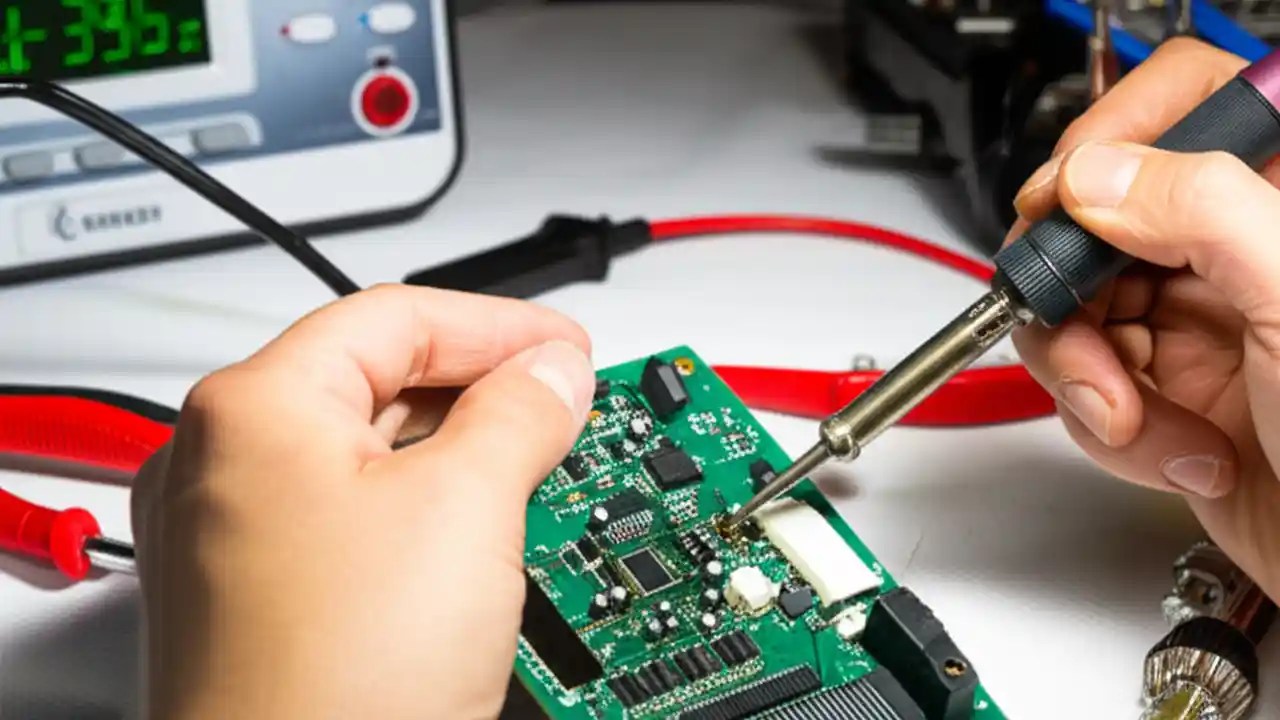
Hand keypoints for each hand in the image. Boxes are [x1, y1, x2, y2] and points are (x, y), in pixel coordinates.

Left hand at [130, 285, 594, 718]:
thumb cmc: (334, 687)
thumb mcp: (466, 510)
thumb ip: (519, 414)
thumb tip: (553, 375)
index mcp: (253, 411)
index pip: (394, 318)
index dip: (498, 326)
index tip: (566, 348)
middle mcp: (225, 467)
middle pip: (380, 383)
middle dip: (487, 391)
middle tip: (568, 404)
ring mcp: (238, 540)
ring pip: (373, 459)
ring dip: (465, 455)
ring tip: (544, 464)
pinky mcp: (264, 603)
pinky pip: (358, 525)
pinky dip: (429, 514)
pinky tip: (486, 534)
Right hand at [1010, 38, 1279, 599]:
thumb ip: (1199, 212)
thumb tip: (1095, 176)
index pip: (1185, 104)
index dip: (1115, 136)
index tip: (1070, 197)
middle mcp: (1234, 252)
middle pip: (1099, 215)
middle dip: (1073, 286)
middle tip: (1073, 320)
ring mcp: (1197, 322)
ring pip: (1075, 305)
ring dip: (1086, 373)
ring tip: (1135, 414)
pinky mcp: (1164, 391)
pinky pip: (1085, 384)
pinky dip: (1111, 427)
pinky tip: (1176, 450)